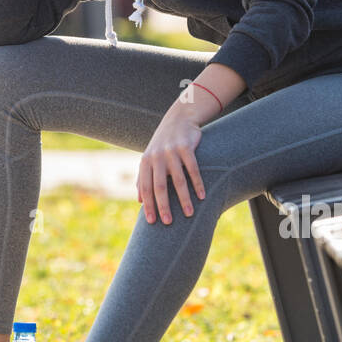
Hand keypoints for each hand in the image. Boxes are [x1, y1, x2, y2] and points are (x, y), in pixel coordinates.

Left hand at [136, 106, 206, 224]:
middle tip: (168, 222)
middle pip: (159, 186)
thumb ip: (143, 178)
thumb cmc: (163, 144)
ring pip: (178, 180)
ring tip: (189, 213)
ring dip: (184, 198)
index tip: (152, 222)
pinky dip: (197, 183)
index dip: (148, 205)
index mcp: (146, 161)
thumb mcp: (150, 158)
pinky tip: (202, 196)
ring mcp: (171, 151)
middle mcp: (156, 157)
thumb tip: (139, 201)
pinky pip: (192, 169)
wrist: (179, 118)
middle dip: (163, 205)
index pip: (145, 187)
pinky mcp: (186, 147)